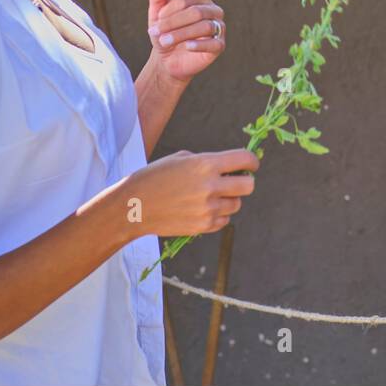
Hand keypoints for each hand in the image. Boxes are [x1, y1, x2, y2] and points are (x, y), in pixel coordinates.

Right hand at [120, 149, 257, 239]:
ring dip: (230, 200)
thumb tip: (231, 168)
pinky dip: (219, 215)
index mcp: (205, 164)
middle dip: (245, 182)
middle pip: (249, 186)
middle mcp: (210, 186)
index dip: (252, 161)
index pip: (245, 159)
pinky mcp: (203, 226)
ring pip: (237, 204)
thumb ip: (208, 162)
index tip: (251, 165)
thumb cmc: (156, 177)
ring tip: (211, 196)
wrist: (134, 205)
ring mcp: (208, 208)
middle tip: (235, 182)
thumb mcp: (182, 159)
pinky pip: (224, 220)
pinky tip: (204, 209)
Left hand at [146, 0, 225, 84]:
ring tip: (164, 41)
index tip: (156, 20)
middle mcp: (214, 10)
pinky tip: (186, 47)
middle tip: (155, 32)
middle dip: (173, 23)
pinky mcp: (219, 45)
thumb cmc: (165, 32)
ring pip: (204, 27)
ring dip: (181, 34)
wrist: (168, 58)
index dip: (169, 10)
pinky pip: (213, 43)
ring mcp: (219, 27)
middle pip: (196, 12)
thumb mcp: (157, 15)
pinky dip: (199, 44)